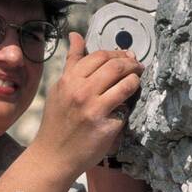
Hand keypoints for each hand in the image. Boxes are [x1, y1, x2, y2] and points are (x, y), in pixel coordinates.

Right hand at [33, 29, 143, 178]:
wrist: (53, 155)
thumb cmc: (57, 121)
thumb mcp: (60, 88)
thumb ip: (72, 62)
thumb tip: (75, 35)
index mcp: (69, 79)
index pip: (100, 56)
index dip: (117, 54)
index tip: (125, 58)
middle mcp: (81, 92)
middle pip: (116, 66)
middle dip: (132, 64)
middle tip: (137, 68)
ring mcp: (94, 110)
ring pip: (126, 84)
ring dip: (135, 81)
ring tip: (135, 83)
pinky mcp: (106, 127)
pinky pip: (126, 109)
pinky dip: (128, 106)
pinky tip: (124, 107)